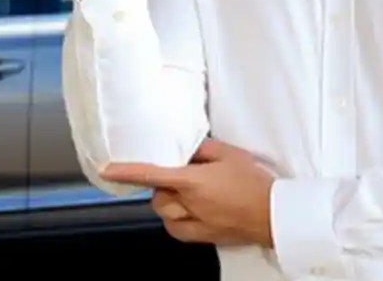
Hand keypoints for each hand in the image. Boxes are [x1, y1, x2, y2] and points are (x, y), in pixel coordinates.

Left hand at [101, 138, 276, 247]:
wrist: (275, 214)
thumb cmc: (255, 183)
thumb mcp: (230, 154)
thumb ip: (203, 149)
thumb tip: (186, 147)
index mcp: (194, 181)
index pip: (152, 175)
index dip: (126, 172)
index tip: (107, 170)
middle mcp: (190, 203)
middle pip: (158, 195)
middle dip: (160, 185)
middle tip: (178, 174)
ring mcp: (196, 222)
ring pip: (164, 213)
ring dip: (167, 201)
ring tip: (184, 191)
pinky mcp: (203, 235)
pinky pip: (175, 229)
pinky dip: (173, 219)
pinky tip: (183, 211)